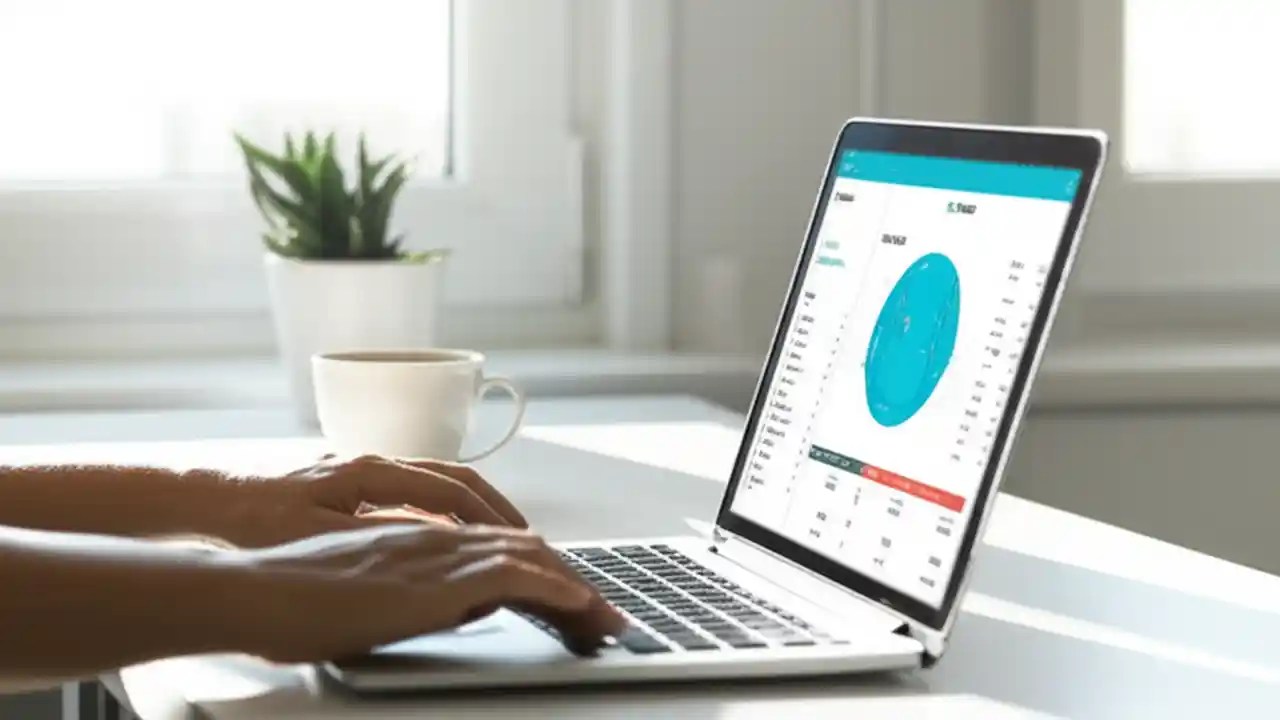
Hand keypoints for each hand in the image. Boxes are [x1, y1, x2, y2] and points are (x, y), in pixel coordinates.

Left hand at [215, 455, 527, 547]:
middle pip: (450, 477)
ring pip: (433, 484)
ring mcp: (363, 473)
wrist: (212, 507)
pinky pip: (412, 495)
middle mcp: (372, 463)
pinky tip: (448, 534)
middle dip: (490, 504)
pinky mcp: (352, 487)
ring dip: (468, 507)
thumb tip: (432, 533)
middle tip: (521, 532)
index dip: (487, 511)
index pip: (448, 486)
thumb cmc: (256, 523)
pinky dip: (442, 511)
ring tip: (495, 533)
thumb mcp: (320, 534)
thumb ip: (379, 532)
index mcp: (370, 470)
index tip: (515, 533)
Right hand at [240, 522, 627, 661]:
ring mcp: (437, 553)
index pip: (498, 546)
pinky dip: (556, 589)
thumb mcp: (369, 592)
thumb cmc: (293, 596)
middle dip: (569, 580)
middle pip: (524, 548)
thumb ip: (417, 589)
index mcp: (419, 536)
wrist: (251, 591)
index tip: (570, 598)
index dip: (541, 570)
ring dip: (574, 587)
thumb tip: (466, 605)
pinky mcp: (435, 580)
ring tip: (605, 617)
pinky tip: (580, 607)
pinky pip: (515, 577)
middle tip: (602, 613)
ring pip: (528, 556)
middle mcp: (436, 536)